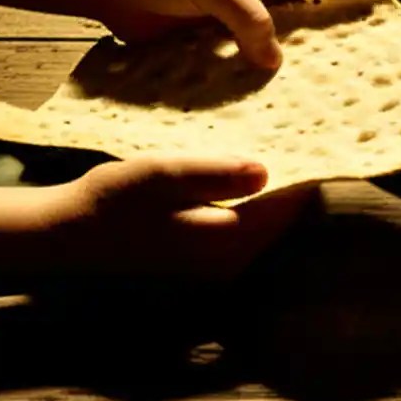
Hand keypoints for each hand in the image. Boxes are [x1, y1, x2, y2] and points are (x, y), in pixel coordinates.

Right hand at [42, 155, 309, 278]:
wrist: (71, 233)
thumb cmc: (115, 201)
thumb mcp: (163, 175)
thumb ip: (216, 173)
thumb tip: (266, 171)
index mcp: (229, 241)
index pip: (291, 208)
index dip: (312, 173)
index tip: (330, 142)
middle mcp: (235, 260)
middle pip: (288, 219)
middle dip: (302, 181)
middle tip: (319, 138)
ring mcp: (225, 263)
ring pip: (272, 223)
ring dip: (283, 190)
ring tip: (296, 148)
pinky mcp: (213, 256)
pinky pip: (253, 225)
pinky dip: (262, 201)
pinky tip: (258, 173)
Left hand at [87, 0, 359, 69]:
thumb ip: (251, 18)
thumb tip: (276, 62)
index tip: (370, 5)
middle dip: (331, 17)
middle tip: (358, 50)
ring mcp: (237, 5)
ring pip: (282, 26)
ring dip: (298, 47)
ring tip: (326, 76)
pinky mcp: (216, 32)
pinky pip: (250, 50)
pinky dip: (264, 67)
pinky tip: (278, 89)